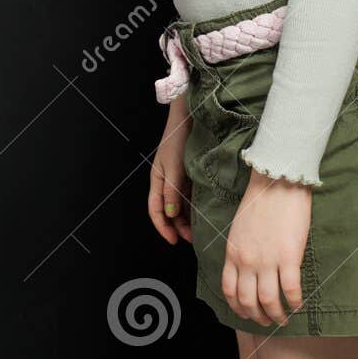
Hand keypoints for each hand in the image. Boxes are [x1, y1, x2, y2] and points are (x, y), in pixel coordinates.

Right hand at [148, 96, 193, 243]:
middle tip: (190, 239)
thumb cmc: (177, 139)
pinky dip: (193, 207)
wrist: (189, 118)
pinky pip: (189, 196)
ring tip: (197, 230)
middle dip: (177, 227)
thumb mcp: (174, 167)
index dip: (162, 227)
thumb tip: (171, 214)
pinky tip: (202, 213)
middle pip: (168, 210)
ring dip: (186, 219)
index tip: (173, 241)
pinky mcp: (189, 175)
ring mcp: (177, 179)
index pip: (155, 210)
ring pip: (179, 205)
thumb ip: (172, 190)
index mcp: (157, 180)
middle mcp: (166, 181)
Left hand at [222, 168, 311, 324]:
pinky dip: (295, 302)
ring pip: (269, 301)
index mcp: (233, 253)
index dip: (238, 308)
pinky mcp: (289, 257)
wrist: (276, 182)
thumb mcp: (239, 228)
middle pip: (249, 301)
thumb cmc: (260, 201)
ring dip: (277, 315)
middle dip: (258, 317)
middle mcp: (247, 261)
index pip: (230, 291)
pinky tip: (298, 304)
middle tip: (268, 321)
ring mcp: (267, 260)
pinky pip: (291, 290)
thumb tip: (248, 271)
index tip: (247, 314)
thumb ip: (241, 251)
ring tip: (284, 318)